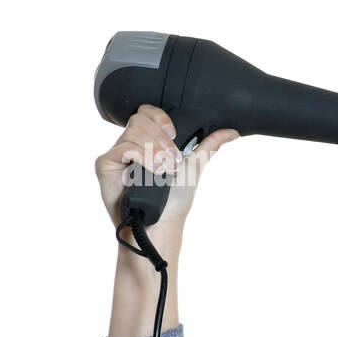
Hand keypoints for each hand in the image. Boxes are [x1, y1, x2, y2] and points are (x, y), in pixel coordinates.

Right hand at [95, 104, 238, 242]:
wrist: (162, 223)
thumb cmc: (174, 200)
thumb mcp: (195, 166)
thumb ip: (209, 146)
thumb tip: (232, 131)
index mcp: (147, 141)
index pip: (146, 112)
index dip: (160, 118)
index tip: (174, 134)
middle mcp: (129, 145)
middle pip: (141, 119)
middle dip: (163, 140)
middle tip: (172, 162)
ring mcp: (117, 154)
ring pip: (134, 132)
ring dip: (156, 152)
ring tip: (163, 171)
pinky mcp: (105, 164)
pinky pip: (124, 147)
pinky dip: (143, 158)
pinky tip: (152, 172)